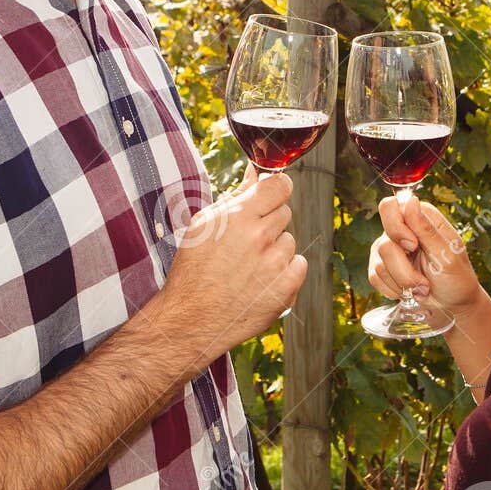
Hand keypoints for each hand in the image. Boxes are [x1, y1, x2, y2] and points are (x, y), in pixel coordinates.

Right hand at [161, 164, 305, 356]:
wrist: (190, 318)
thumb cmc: (194, 270)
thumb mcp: (205, 225)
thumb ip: (237, 195)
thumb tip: (257, 171)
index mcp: (238, 216)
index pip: (281, 185)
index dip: (276, 189)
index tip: (271, 197)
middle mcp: (260, 237)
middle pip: (284, 213)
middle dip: (268, 223)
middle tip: (245, 243)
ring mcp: (275, 264)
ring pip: (289, 241)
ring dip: (275, 249)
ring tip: (248, 267)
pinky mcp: (286, 289)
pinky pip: (299, 265)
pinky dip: (286, 272)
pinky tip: (261, 280)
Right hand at [367, 194, 482, 314]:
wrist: (451, 306)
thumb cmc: (457, 278)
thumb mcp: (447, 255)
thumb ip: (426, 229)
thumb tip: (410, 200)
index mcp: (421, 217)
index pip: (390, 207)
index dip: (396, 227)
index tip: (413, 246)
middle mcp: (402, 230)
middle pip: (384, 240)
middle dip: (403, 267)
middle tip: (422, 279)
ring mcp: (390, 249)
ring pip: (379, 263)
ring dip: (403, 281)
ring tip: (423, 287)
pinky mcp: (382, 267)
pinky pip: (375, 277)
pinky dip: (394, 289)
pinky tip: (410, 291)